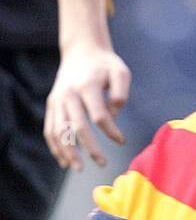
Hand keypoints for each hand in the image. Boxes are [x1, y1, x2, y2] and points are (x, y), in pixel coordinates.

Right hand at [45, 44, 130, 169]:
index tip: (121, 141)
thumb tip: (114, 115)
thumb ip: (121, 93)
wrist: (81, 51)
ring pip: (59, 131)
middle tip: (102, 163)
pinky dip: (55, 146)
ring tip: (79, 168)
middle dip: (90, 148)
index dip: (111, 131)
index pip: (99, 115)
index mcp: (87, 86)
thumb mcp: (121, 72)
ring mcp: (57, 100)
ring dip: (68, 152)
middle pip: (77, 127)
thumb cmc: (105, 64)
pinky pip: (50, 129)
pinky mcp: (52, 104)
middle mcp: (68, 94)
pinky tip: (64, 160)